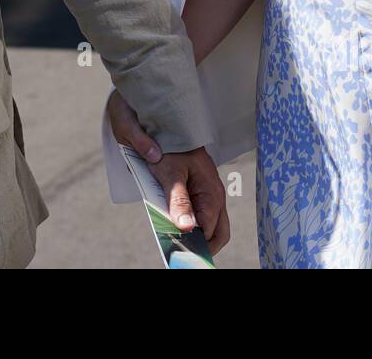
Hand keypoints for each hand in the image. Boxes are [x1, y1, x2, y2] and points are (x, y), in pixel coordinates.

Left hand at [106, 90, 228, 254]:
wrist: (156, 116)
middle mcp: (211, 193)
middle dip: (199, 244)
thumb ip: (178, 200)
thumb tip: (187, 229)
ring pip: (204, 222)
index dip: (197, 246)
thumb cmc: (166, 141)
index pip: (211, 231)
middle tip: (177, 251)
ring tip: (170, 239)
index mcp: (211, 190)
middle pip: (215, 231)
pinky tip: (167, 223)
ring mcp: (203, 190)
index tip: (179, 254)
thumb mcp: (168, 171)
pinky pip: (192, 209)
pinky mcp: (191, 186)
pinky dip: (182, 220)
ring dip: (189, 232)